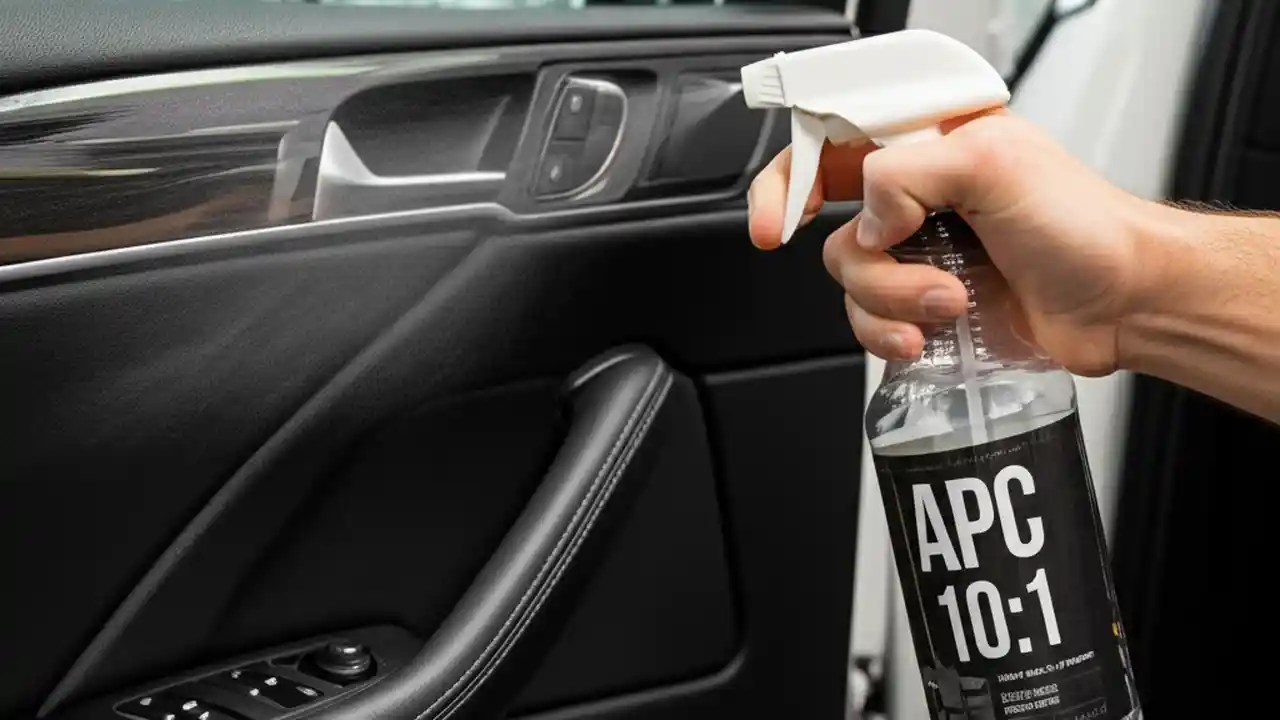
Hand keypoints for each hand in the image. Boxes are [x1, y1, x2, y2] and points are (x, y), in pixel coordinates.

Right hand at [747, 110, 1161, 376]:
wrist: (1122, 304)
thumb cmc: (1085, 228)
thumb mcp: (996, 164)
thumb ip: (908, 173)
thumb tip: (870, 216)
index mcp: (929, 142)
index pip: (832, 142)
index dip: (792, 177)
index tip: (780, 219)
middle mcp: (917, 196)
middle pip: (827, 221)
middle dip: (866, 256)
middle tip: (889, 258)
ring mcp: (918, 254)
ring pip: (849, 280)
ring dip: (895, 299)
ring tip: (951, 300)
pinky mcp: (922, 306)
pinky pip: (868, 323)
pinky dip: (891, 333)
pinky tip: (931, 333)